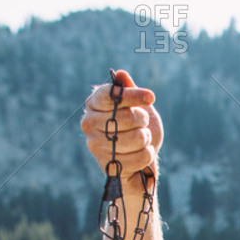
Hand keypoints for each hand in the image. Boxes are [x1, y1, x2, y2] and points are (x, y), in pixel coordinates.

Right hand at [81, 69, 162, 184]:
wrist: (141, 164)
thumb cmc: (138, 131)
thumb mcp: (138, 108)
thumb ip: (130, 91)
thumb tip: (121, 74)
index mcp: (94, 104)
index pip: (111, 95)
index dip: (132, 95)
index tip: (151, 97)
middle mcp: (88, 123)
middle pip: (125, 117)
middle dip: (142, 120)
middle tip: (143, 124)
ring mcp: (95, 145)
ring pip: (135, 138)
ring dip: (146, 139)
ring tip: (143, 140)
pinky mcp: (105, 165)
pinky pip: (138, 157)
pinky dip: (147, 155)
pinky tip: (144, 153)